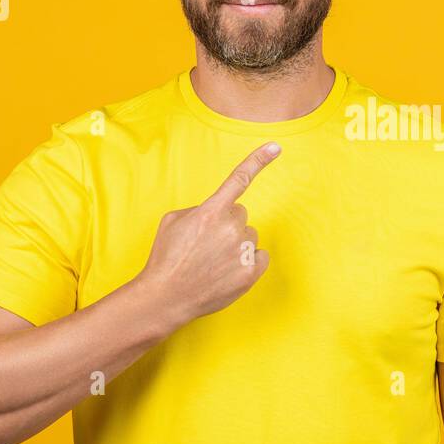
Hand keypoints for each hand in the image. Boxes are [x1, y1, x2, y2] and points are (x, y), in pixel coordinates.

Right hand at [132, 142, 280, 331]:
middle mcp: (231, 228)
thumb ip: (200, 208)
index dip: (259, 160)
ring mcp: (243, 251)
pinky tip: (227, 271)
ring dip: (236, 244)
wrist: (166, 296)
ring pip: (249, 236)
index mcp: (211, 211)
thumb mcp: (173, 220)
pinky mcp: (251, 272)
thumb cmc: (167, 257)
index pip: (239, 180)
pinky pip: (260, 256)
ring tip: (212, 261)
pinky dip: (248, 261)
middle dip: (227, 223)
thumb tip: (216, 211)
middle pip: (240, 214)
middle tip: (206, 243)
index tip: (276, 147)